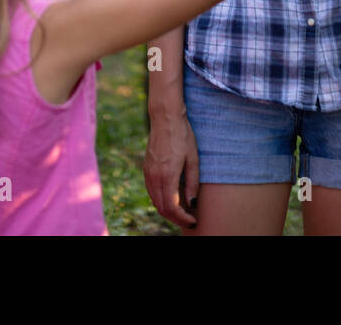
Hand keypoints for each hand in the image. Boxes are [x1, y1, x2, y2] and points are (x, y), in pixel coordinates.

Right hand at [143, 110, 199, 228]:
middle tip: (189, 221)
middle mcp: (154, 176)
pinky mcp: (146, 169)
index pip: (172, 206)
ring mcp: (148, 172)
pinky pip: (151, 191)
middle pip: (162, 207)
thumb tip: (192, 203)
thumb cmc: (183, 136)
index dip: (183, 218)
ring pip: (155, 201)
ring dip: (167, 211)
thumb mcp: (193, 159)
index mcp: (167, 174)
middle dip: (176, 218)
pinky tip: (171, 200)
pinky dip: (160, 201)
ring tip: (182, 213)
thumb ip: (192, 183)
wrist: (165, 118)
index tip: (194, 220)